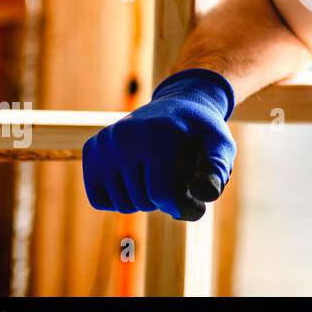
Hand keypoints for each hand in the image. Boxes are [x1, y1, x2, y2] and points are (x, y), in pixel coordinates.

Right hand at [82, 68, 237, 220]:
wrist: (178, 105)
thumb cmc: (199, 132)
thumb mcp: (220, 144)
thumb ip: (218, 169)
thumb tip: (206, 194)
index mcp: (160, 133)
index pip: (162, 192)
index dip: (182, 207)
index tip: (195, 206)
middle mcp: (126, 134)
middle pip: (142, 201)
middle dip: (165, 201)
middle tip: (176, 181)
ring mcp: (105, 141)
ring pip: (122, 204)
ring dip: (143, 200)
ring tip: (157, 177)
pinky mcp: (91, 149)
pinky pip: (99, 199)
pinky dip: (119, 198)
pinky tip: (136, 178)